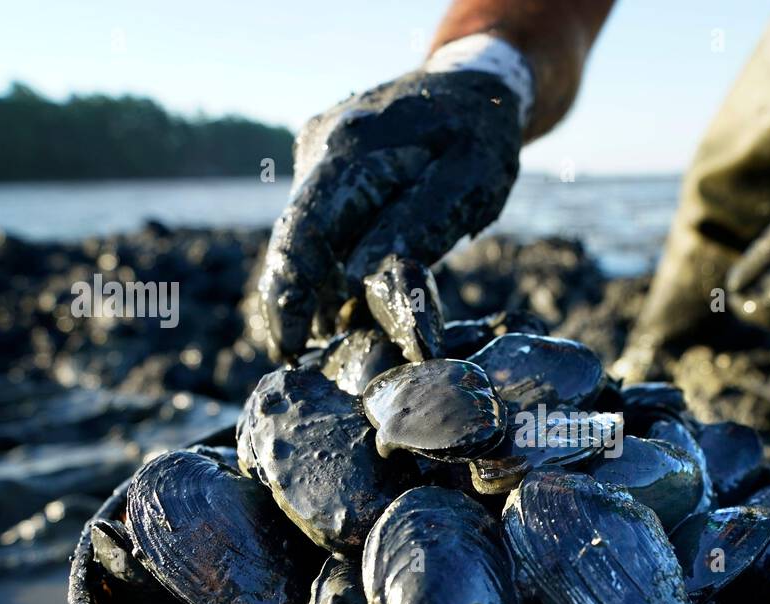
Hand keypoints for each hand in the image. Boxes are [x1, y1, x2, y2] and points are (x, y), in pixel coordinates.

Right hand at [260, 70, 522, 359]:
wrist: (472, 83)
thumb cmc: (480, 139)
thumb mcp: (470, 182)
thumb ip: (420, 230)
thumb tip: (366, 285)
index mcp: (352, 148)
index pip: (305, 233)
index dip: (293, 295)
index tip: (293, 347)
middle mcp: (321, 145)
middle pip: (292, 237)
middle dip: (290, 300)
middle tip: (297, 353)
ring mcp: (318, 152)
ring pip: (304, 234)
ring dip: (313, 285)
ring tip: (331, 333)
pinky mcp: (325, 164)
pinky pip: (319, 221)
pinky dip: (329, 262)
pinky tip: (344, 298)